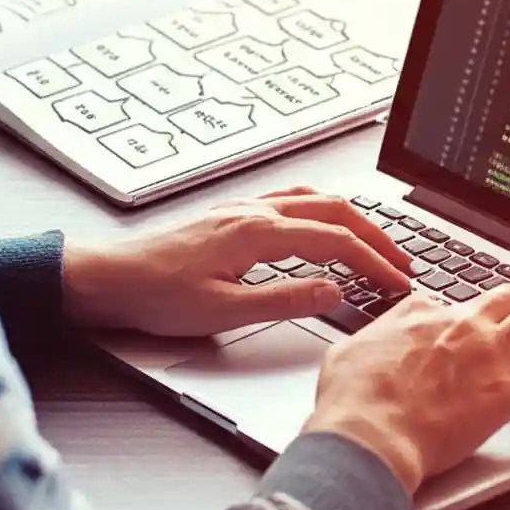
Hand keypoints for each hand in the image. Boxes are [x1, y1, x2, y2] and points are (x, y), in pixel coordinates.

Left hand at [62, 186, 412, 336]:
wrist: (106, 278)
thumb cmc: (155, 297)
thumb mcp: (224, 311)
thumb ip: (285, 299)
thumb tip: (334, 289)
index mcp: (259, 233)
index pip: (337, 241)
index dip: (375, 262)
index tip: (398, 283)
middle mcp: (256, 212)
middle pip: (337, 210)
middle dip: (378, 234)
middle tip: (403, 260)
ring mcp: (244, 209)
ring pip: (317, 199)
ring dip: (354, 218)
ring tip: (376, 241)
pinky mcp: (233, 215)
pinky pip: (293, 199)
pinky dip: (324, 210)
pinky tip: (324, 222)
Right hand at [302, 284, 509, 493]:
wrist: (371, 432)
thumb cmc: (354, 399)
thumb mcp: (349, 351)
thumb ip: (373, 337)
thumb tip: (373, 339)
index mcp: (425, 315)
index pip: (453, 300)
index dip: (458, 314)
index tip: (459, 325)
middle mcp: (465, 327)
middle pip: (507, 295)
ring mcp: (491, 356)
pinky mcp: (509, 392)